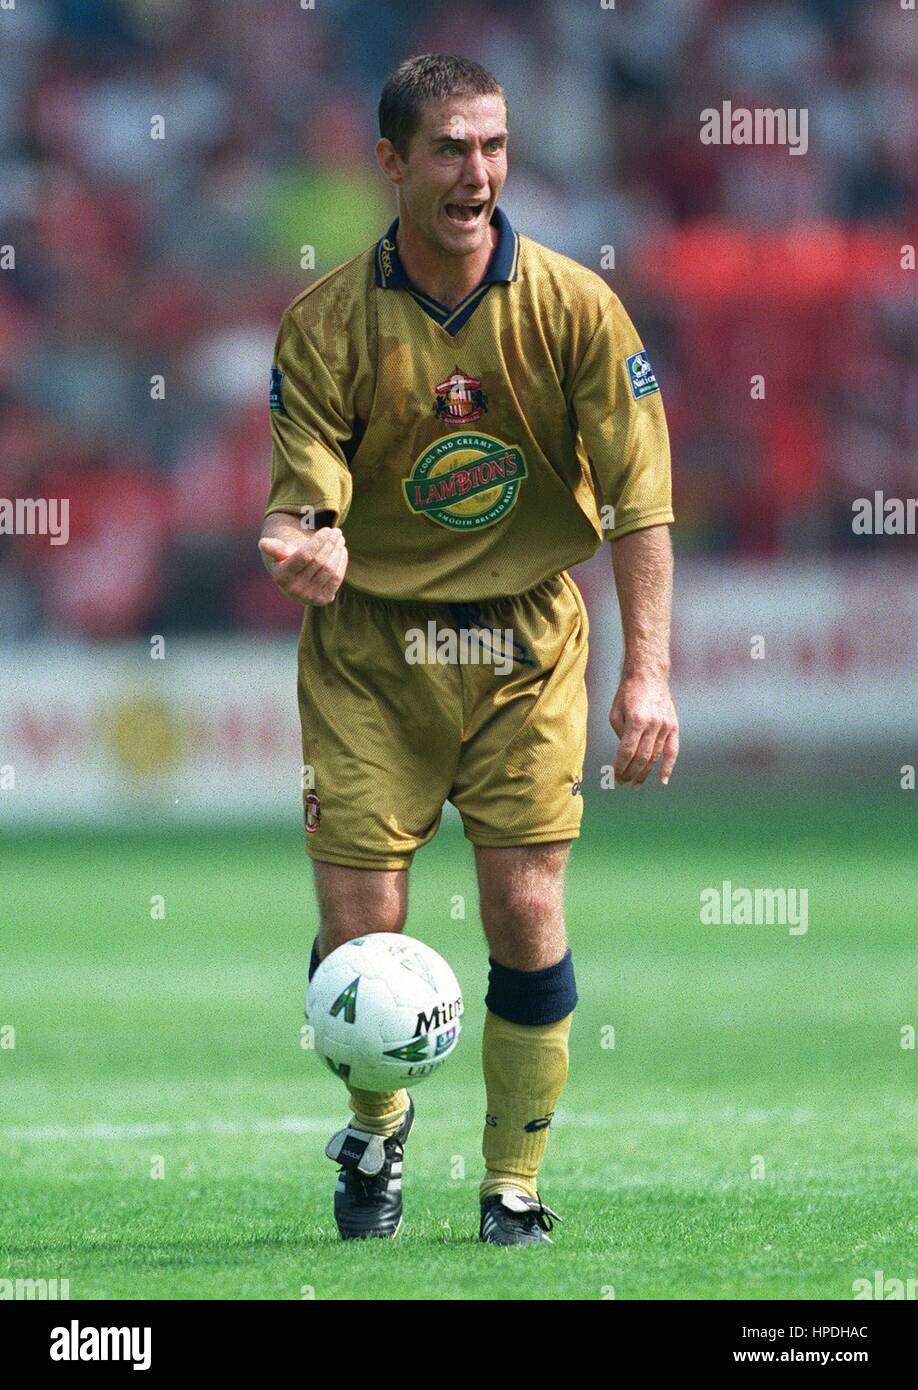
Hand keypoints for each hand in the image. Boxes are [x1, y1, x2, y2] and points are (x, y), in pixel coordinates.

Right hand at [259, 526, 347, 605]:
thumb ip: (275, 548)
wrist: (296, 584)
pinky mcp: (322, 600)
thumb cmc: (289, 561)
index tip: (327, 529)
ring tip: (340, 539)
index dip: (318, 541)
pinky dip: (341, 563)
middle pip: (319, 561)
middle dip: (330, 544)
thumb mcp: (281, 553)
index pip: (305, 555)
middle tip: (337, 532)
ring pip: (329, 569)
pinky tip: (341, 551)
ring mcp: (309, 597)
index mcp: (282, 576)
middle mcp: (294, 589)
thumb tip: (263, 543)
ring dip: (337, 551)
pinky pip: (336, 579)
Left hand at [609, 671, 678, 787]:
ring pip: (655, 757)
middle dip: (631, 773)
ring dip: (645, 773)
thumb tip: (626, 754)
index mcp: (636, 720)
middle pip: (642, 757)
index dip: (620, 766)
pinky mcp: (674, 726)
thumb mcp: (615, 712)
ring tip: (635, 784)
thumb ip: (620, 734)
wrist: (648, 675)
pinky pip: (673, 751)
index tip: (614, 775)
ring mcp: (665, 726)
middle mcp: (653, 724)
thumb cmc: (627, 693)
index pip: (627, 751)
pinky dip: (668, 767)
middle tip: (622, 782)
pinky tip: (662, 780)